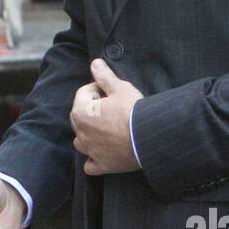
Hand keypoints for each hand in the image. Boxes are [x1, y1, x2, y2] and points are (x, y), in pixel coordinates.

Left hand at [71, 58, 143, 175]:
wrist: (148, 138)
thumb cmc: (133, 111)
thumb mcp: (120, 88)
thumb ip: (104, 76)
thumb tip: (94, 63)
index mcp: (81, 112)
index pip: (83, 93)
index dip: (98, 88)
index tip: (111, 90)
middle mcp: (81, 132)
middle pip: (80, 116)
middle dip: (92, 110)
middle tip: (113, 106)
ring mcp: (90, 150)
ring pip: (81, 140)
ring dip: (90, 134)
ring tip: (108, 128)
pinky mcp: (101, 165)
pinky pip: (90, 164)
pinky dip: (94, 159)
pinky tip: (103, 153)